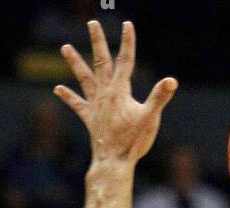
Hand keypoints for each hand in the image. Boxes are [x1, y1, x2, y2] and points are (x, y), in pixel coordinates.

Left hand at [54, 20, 176, 164]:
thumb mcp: (150, 118)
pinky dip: (68, 97)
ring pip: (84, 78)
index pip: (125, 60)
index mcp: (120, 90)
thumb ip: (159, 98)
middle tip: (92, 23)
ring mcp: (95, 105)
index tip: (127, 24)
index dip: (128, 42)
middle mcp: (105, 93)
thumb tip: (171, 81)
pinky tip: (58, 89)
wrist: (114, 162)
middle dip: (98, 41)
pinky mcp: (89, 118)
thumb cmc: (133, 142)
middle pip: (101, 62)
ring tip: (64, 47)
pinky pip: (77, 105)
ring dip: (75, 62)